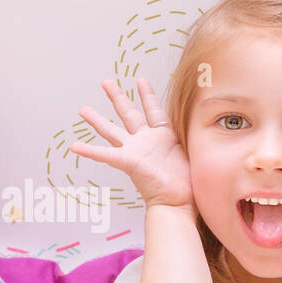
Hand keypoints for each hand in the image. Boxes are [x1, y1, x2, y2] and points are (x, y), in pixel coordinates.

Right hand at [71, 78, 192, 207]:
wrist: (180, 203)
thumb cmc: (190, 183)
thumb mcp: (194, 149)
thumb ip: (191, 134)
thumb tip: (207, 119)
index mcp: (162, 136)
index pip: (153, 109)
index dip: (147, 94)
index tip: (140, 79)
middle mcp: (145, 141)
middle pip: (128, 113)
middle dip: (117, 97)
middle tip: (106, 82)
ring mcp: (135, 151)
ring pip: (112, 131)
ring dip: (97, 120)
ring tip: (83, 110)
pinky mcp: (129, 162)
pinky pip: (106, 155)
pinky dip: (90, 151)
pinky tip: (75, 146)